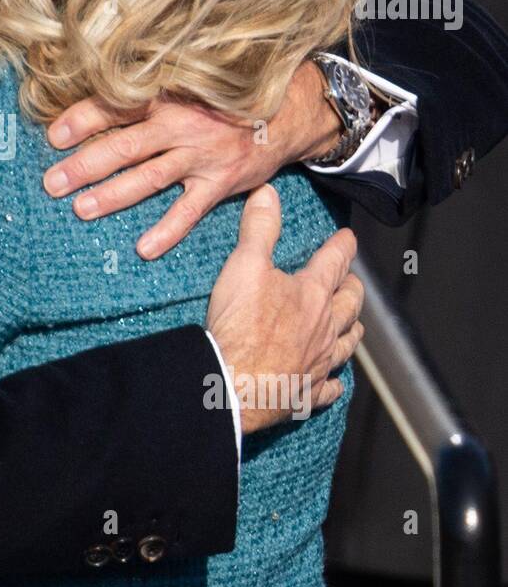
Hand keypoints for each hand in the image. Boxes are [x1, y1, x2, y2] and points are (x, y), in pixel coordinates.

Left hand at [42, 61, 342, 258]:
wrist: (283, 114)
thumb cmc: (218, 101)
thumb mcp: (184, 86)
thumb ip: (145, 98)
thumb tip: (89, 110)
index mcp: (167, 96)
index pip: (117, 107)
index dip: (83, 120)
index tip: (53, 137)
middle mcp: (181, 125)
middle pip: (125, 145)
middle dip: (85, 165)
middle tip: (52, 183)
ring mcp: (201, 156)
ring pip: (150, 178)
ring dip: (114, 195)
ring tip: (81, 209)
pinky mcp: (219, 183)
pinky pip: (189, 211)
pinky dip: (167, 231)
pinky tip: (143, 248)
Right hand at [206, 185, 363, 433]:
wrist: (232, 385)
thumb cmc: (240, 326)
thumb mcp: (244, 266)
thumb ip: (259, 229)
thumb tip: (268, 194)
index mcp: (312, 294)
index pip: (335, 262)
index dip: (343, 245)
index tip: (348, 237)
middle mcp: (324, 328)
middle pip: (350, 304)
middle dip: (353, 288)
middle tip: (353, 280)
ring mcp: (319, 362)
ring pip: (347, 343)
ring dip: (352, 330)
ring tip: (353, 325)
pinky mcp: (307, 392)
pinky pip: (330, 388)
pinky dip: (335, 382)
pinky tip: (336, 382)